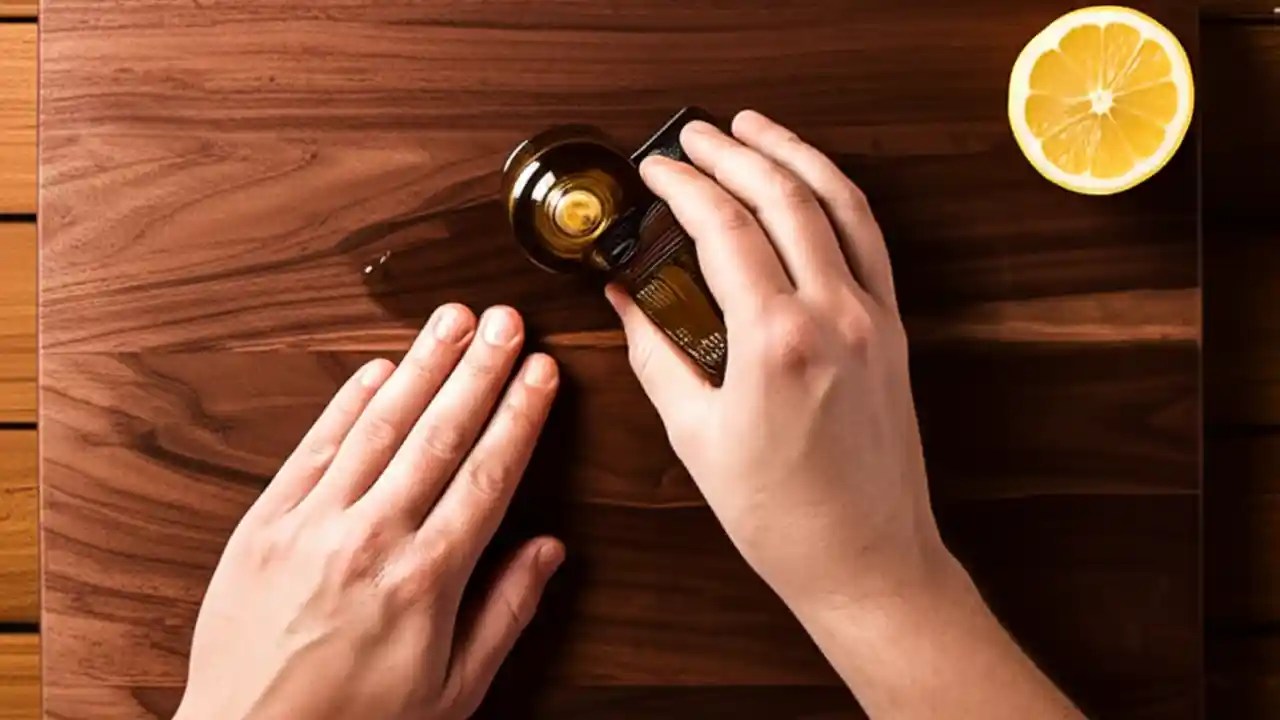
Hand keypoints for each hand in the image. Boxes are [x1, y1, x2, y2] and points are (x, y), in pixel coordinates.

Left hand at [177, 306, 562, 719]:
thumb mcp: (453, 690)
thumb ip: (505, 613)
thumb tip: (548, 551)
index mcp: (427, 580)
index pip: (487, 476)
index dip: (519, 416)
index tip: (540, 372)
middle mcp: (372, 540)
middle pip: (439, 435)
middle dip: (479, 370)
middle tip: (506, 319)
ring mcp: (313, 526)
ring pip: (379, 427)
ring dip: (421, 367)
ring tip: (452, 321)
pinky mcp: (264, 524)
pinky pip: (314, 448)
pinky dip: (347, 403)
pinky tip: (378, 368)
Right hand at [607, 110, 946, 613]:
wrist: (868, 560)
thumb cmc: (781, 516)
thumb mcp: (695, 438)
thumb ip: (657, 355)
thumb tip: (627, 302)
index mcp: (776, 341)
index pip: (724, 228)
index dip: (683, 186)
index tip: (655, 168)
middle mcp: (834, 314)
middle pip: (782, 196)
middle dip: (733, 151)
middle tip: (693, 133)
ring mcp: (874, 317)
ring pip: (838, 202)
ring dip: (794, 153)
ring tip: (754, 127)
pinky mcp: (895, 329)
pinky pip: (868, 239)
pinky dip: (837, 196)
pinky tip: (810, 183)